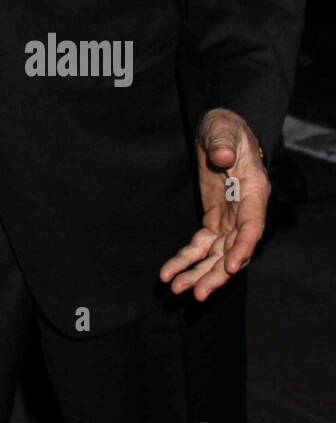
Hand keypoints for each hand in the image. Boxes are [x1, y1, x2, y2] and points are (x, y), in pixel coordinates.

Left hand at [159, 108, 268, 300]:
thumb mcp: (225, 130)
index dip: (243, 249)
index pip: (252, 227)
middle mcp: (245, 212)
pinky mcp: (214, 219)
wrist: (219, 130)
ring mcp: (230, 219)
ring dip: (198, 273)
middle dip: (216, 274)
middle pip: (234, 250)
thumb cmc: (227, 129)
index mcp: (253, 192)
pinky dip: (186, 259)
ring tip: (178, 290)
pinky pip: (201, 245)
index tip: (231, 268)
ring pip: (217, 255)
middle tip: (197, 293)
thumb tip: (223, 157)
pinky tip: (169, 273)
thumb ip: (224, 144)